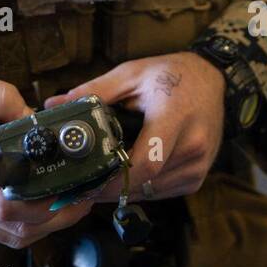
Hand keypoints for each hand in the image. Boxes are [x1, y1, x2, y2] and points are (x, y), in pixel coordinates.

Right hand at [0, 68, 94, 247]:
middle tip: (85, 197)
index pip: (7, 197)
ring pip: (8, 237)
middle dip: (58, 217)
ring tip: (70, 203)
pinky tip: (39, 204)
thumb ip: (0, 95)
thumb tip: (33, 117)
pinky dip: (21, 224)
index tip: (76, 184)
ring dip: (44, 226)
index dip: (47, 197)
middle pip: (16, 226)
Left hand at [44, 53, 225, 202]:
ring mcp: (199, 165)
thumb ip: (94, 90)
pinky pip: (164, 192)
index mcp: (175, 117)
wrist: (211, 79)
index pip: (146, 163)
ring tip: (100, 181)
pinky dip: (143, 188)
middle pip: (146, 182)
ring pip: (153, 192)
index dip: (114, 179)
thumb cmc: (171, 75)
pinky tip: (127, 177)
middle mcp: (192, 145)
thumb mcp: (131, 74)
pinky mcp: (199, 176)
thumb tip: (55, 103)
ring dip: (126, 191)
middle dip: (112, 188)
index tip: (87, 182)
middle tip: (83, 186)